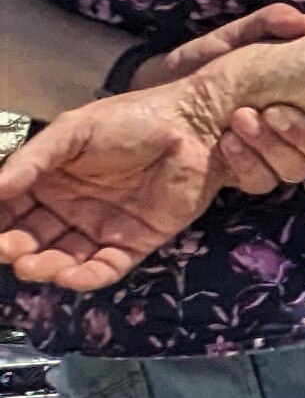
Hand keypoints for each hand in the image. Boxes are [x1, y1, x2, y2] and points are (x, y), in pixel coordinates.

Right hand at [0, 77, 236, 288]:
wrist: (194, 126)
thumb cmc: (130, 120)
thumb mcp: (72, 132)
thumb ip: (33, 159)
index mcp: (48, 182)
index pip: (10, 209)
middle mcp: (68, 209)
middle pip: (31, 239)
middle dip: (14, 249)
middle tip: (6, 250)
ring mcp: (101, 228)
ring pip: (64, 258)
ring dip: (45, 267)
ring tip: (32, 266)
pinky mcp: (135, 243)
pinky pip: (106, 267)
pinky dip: (87, 277)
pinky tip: (69, 276)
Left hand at [141, 5, 304, 191]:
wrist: (156, 95)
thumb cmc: (201, 63)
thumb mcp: (230, 38)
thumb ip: (267, 25)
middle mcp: (301, 132)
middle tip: (275, 111)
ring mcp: (275, 156)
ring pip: (302, 169)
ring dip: (276, 147)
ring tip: (238, 120)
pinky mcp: (246, 175)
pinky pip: (264, 182)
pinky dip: (247, 164)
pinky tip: (224, 143)